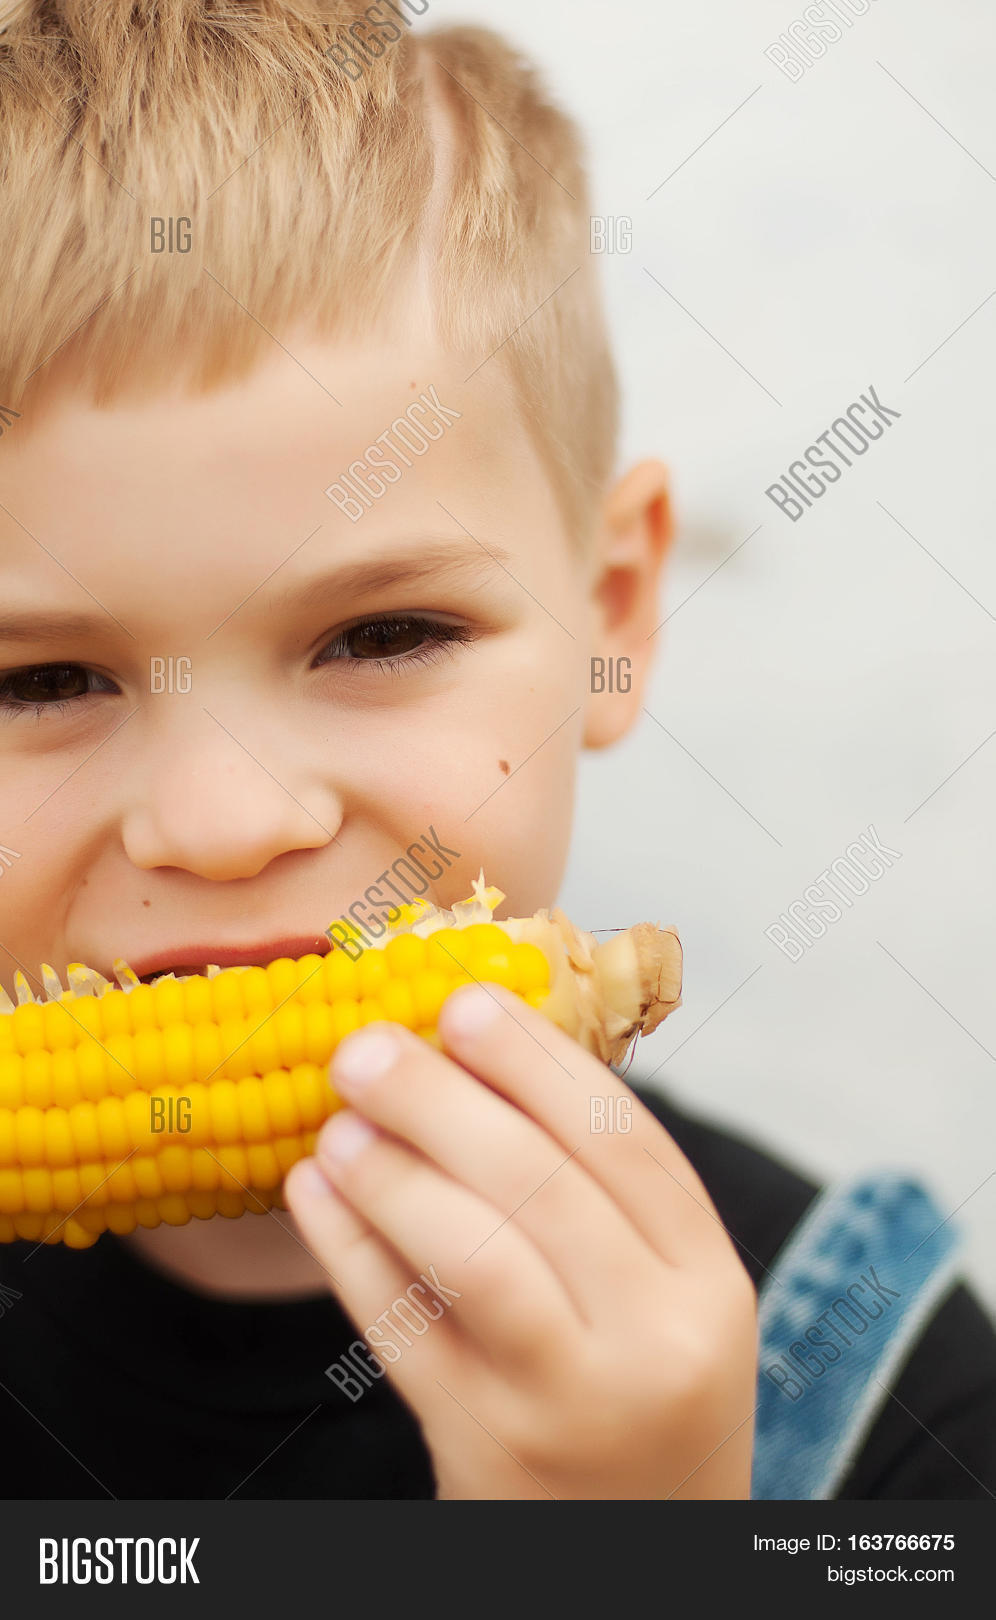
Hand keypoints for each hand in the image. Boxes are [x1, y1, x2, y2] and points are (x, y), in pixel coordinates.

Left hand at [284, 982, 757, 1499]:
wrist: (638, 1556)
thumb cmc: (642, 1395)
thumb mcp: (666, 1301)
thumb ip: (600, 1196)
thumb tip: (476, 1056)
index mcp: (709, 1282)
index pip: (624, 1140)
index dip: (535, 1059)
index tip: (462, 1000)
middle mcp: (653, 1338)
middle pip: (541, 1185)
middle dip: (443, 1099)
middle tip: (368, 1045)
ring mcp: (567, 1401)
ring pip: (473, 1255)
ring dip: (394, 1172)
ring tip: (339, 1121)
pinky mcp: (482, 1447)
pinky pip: (401, 1329)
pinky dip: (349, 1248)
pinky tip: (313, 1191)